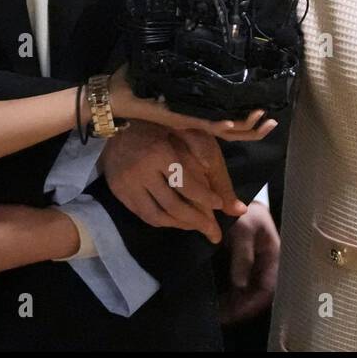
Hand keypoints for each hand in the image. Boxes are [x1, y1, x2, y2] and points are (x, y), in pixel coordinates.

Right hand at [100, 121, 245, 242]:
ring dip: (181, 225)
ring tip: (199, 227)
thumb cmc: (165, 128)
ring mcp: (127, 183)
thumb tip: (237, 203)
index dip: (204, 197)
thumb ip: (214, 170)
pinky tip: (178, 221)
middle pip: (173, 205)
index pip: (185, 184)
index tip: (219, 205)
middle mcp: (141, 170)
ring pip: (157, 215)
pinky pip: (143, 215)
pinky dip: (163, 221)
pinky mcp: (119, 192)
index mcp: (160, 153)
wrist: (122, 125)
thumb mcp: (192, 138)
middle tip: (215, 233)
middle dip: (197, 221)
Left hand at [107, 65, 277, 141]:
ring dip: (246, 127)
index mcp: (194, 110)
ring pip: (225, 131)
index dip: (247, 120)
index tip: (265, 109)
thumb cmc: (133, 85)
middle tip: (273, 120)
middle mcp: (195, 118)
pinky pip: (205, 126)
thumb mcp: (163, 71)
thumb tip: (193, 41)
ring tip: (263, 119)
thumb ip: (179, 63)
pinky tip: (234, 123)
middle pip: (233, 131)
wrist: (111, 98)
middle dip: (255, 128)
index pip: (226, 119)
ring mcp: (188, 120)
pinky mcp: (178, 119)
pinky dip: (221, 126)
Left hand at [219, 200, 280, 324]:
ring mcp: (256, 265)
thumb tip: (240, 285)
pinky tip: (218, 300)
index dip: (253, 303)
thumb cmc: (243, 212)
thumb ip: (243, 257)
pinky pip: (241, 285)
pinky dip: (231, 295)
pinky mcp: (244, 264)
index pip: (269, 287)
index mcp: (274, 255)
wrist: (233, 199)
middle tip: (221, 316)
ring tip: (217, 312)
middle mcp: (267, 264)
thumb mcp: (243, 231)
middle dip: (242, 307)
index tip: (234, 314)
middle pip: (259, 294)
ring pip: (250, 292)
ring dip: (236, 304)